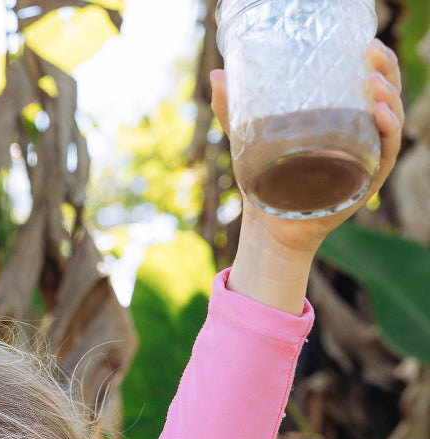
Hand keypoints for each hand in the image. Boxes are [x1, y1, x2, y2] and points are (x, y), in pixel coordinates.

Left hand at [211, 40, 403, 255]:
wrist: (268, 227)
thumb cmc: (265, 180)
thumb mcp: (249, 140)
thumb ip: (232, 110)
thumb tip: (215, 74)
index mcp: (341, 120)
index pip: (368, 84)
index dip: (375, 62)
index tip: (366, 43)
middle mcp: (359, 136)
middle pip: (385, 96)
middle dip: (385, 71)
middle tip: (371, 53)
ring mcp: (364, 158)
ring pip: (390, 121)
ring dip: (389, 97)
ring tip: (374, 82)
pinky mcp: (364, 182)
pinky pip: (385, 154)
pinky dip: (387, 132)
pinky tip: (380, 115)